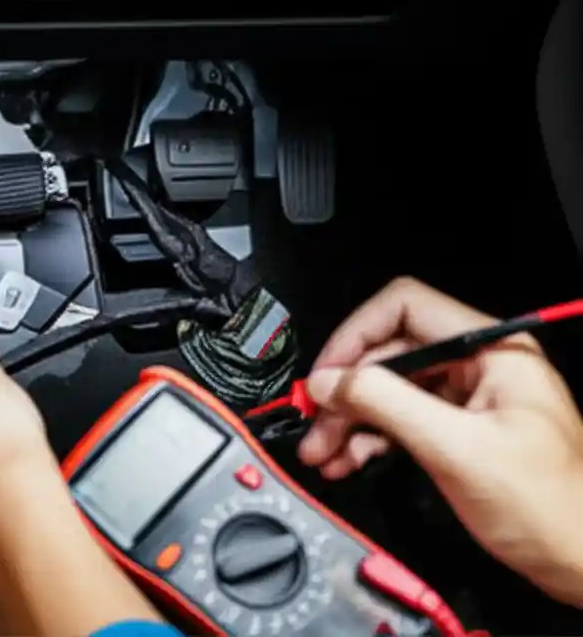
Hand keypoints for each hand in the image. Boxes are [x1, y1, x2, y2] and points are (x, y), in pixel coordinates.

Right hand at [299, 277, 582, 604]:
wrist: (581, 562)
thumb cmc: (546, 507)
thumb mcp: (456, 448)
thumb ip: (386, 404)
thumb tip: (329, 380)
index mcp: (491, 351)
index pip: (405, 308)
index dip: (356, 335)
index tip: (326, 374)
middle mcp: (478, 365)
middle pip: (389, 353)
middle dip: (346, 390)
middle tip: (314, 425)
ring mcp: (468, 398)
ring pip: (388, 390)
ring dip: (349, 420)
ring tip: (322, 453)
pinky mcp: (459, 430)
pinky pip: (400, 420)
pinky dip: (368, 439)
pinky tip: (347, 460)